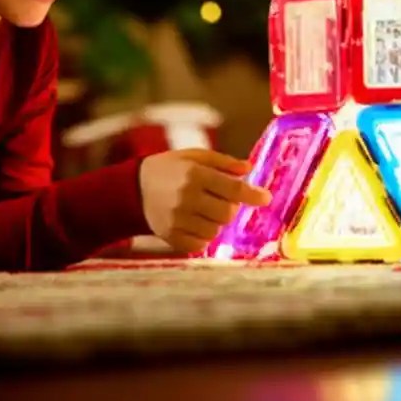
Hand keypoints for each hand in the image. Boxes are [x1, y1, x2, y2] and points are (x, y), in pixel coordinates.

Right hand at [137, 148, 271, 254]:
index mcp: (194, 174)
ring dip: (217, 223)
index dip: (253, 195)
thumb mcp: (194, 156)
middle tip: (224, 201)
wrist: (134, 188)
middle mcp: (186, 197)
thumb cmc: (170, 169)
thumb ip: (222, 162)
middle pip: (227, 213)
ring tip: (206, 211)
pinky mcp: (170, 235)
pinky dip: (203, 236)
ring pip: (215, 231)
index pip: (232, 188)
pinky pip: (199, 244)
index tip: (266, 198)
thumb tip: (248, 169)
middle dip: (231, 208)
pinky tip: (196, 224)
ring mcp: (177, 219)